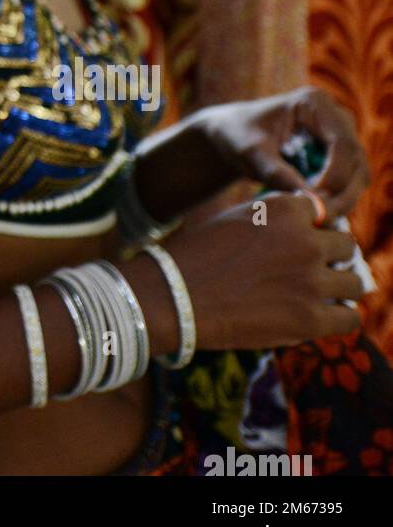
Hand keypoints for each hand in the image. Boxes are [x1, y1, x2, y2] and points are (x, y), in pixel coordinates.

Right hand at [161, 192, 363, 349]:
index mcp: (284, 208)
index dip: (313, 228)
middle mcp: (304, 239)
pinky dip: (338, 318)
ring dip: (339, 288)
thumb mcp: (236, 217)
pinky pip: (349, 319)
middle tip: (309, 271)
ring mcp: (311, 280)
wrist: (172, 294)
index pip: (323, 213)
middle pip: (345, 245)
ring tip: (317, 296)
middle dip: (330, 257)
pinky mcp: (311, 319)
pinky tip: (319, 318)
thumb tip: (309, 226)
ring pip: (354, 282)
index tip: (300, 242)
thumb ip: (274, 218)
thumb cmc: (197, 255)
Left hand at [194, 86, 368, 221]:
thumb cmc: (239, 137)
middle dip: (342, 193)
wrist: (233, 136)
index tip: (315, 201)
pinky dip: (338, 198)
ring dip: (343, 199)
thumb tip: (308, 199)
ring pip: (359, 174)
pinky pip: (351, 181)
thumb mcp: (250, 153)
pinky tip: (318, 211)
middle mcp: (335, 115)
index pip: (341, 143)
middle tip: (321, 218)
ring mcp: (341, 134)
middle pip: (356, 160)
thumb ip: (275, 172)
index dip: (335, 176)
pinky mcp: (340, 154)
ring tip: (318, 217)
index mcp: (314, 102)